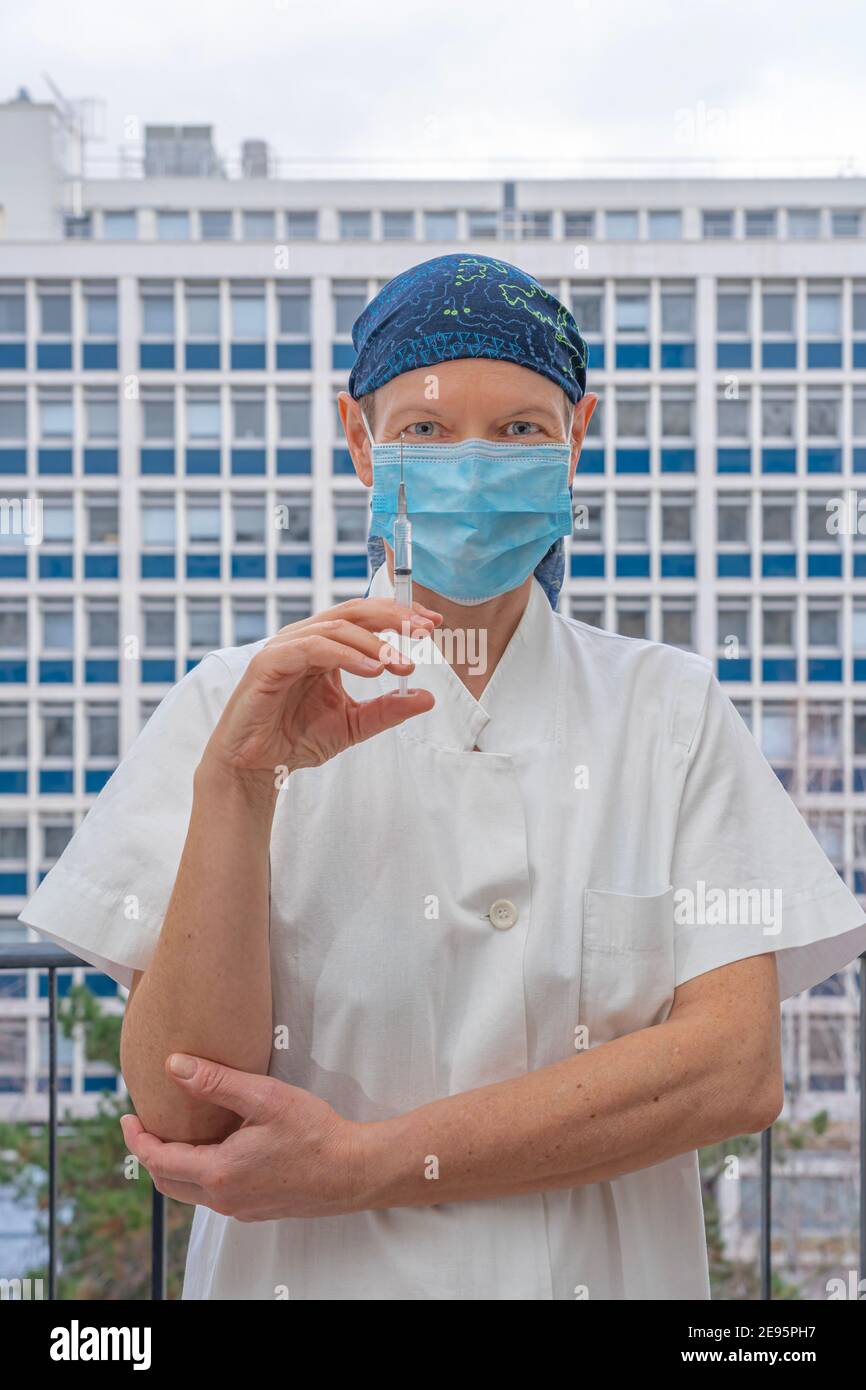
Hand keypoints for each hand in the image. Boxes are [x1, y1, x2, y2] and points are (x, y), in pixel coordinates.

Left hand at [120, 1054, 368, 1220]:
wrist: (353, 1171)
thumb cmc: (315, 1134)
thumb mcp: (264, 1097)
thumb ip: (216, 1082)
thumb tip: (175, 1067)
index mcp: (219, 1173)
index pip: (158, 1160)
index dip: (136, 1139)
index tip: (127, 1119)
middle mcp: (224, 1198)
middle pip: (167, 1183)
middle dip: (149, 1155)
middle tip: (143, 1128)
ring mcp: (240, 1208)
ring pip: (189, 1192)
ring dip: (174, 1166)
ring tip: (175, 1136)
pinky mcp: (256, 1210)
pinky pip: (212, 1196)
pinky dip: (199, 1175)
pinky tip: (214, 1151)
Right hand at [200, 597, 442, 790]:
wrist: (255, 766)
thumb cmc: (295, 740)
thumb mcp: (354, 725)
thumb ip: (387, 710)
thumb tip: (428, 698)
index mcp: (326, 646)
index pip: (367, 617)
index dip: (400, 615)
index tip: (433, 625)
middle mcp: (307, 639)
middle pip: (356, 611)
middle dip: (394, 617)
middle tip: (425, 631)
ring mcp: (287, 647)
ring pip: (338, 628)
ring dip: (375, 643)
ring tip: (401, 665)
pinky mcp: (270, 662)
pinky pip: (313, 647)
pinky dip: (346, 655)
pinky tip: (372, 670)